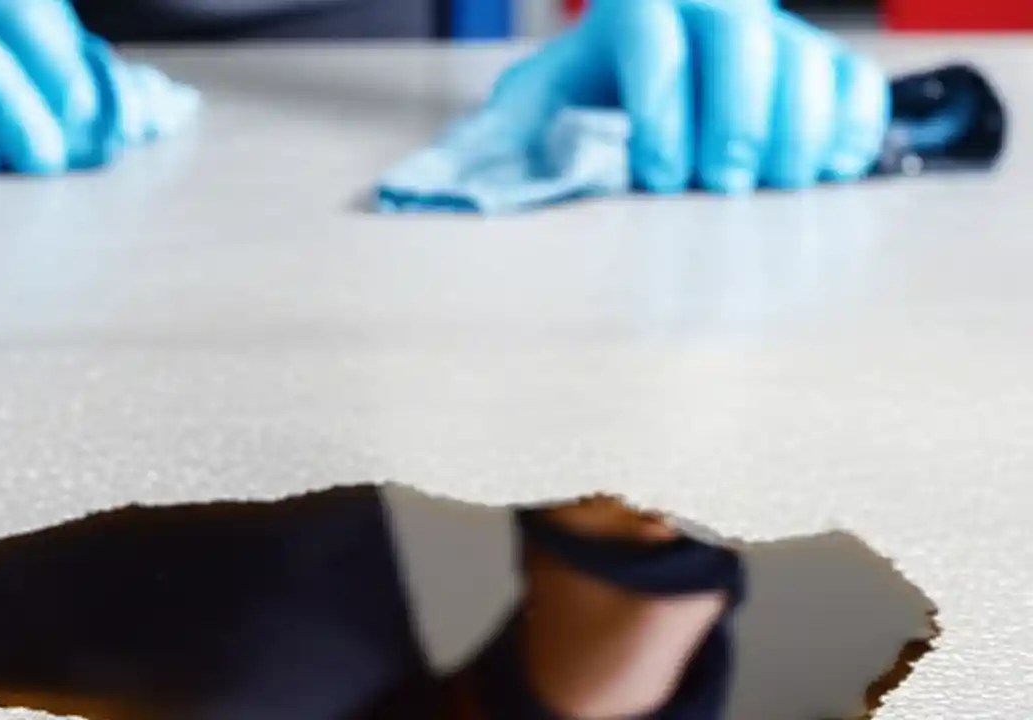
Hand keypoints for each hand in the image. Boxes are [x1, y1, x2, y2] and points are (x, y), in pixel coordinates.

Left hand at [488, 0, 888, 192]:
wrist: (643, 55)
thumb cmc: (586, 95)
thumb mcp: (534, 103)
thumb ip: (502, 134)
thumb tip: (439, 185)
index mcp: (633, 11)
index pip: (652, 41)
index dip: (661, 107)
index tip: (659, 174)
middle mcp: (711, 11)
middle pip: (743, 42)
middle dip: (737, 117)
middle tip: (722, 183)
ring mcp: (771, 34)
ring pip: (808, 60)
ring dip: (799, 129)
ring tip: (776, 186)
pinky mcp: (816, 62)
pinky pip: (854, 82)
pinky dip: (852, 127)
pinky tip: (828, 171)